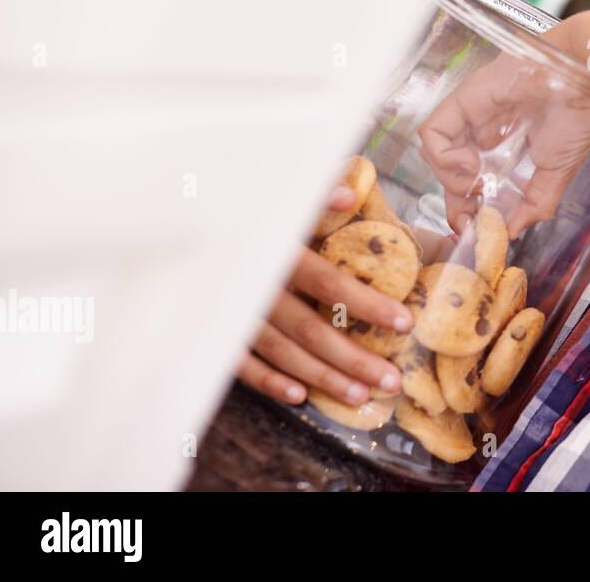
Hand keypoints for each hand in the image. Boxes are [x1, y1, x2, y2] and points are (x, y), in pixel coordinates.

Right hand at [238, 185, 421, 407]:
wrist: (184, 226)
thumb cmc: (244, 212)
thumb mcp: (279, 199)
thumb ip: (315, 197)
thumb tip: (349, 194)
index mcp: (279, 253)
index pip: (329, 284)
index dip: (368, 305)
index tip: (405, 323)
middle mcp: (258, 287)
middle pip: (311, 330)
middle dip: (353, 359)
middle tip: (390, 380)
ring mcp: (234, 313)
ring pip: (283, 352)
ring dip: (322, 377)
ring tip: (360, 395)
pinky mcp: (216, 330)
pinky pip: (242, 364)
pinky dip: (268, 381)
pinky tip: (298, 395)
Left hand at [418, 28, 589, 238]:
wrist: (588, 84)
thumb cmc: (578, 119)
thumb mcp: (556, 173)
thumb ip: (534, 204)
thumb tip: (512, 232)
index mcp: (503, 143)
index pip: (469, 179)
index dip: (466, 206)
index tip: (475, 228)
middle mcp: (481, 128)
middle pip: (448, 170)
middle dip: (455, 200)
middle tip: (471, 216)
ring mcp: (470, 114)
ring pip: (435, 153)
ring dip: (452, 178)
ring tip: (479, 179)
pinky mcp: (462, 100)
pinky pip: (432, 134)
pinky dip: (444, 157)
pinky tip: (472, 161)